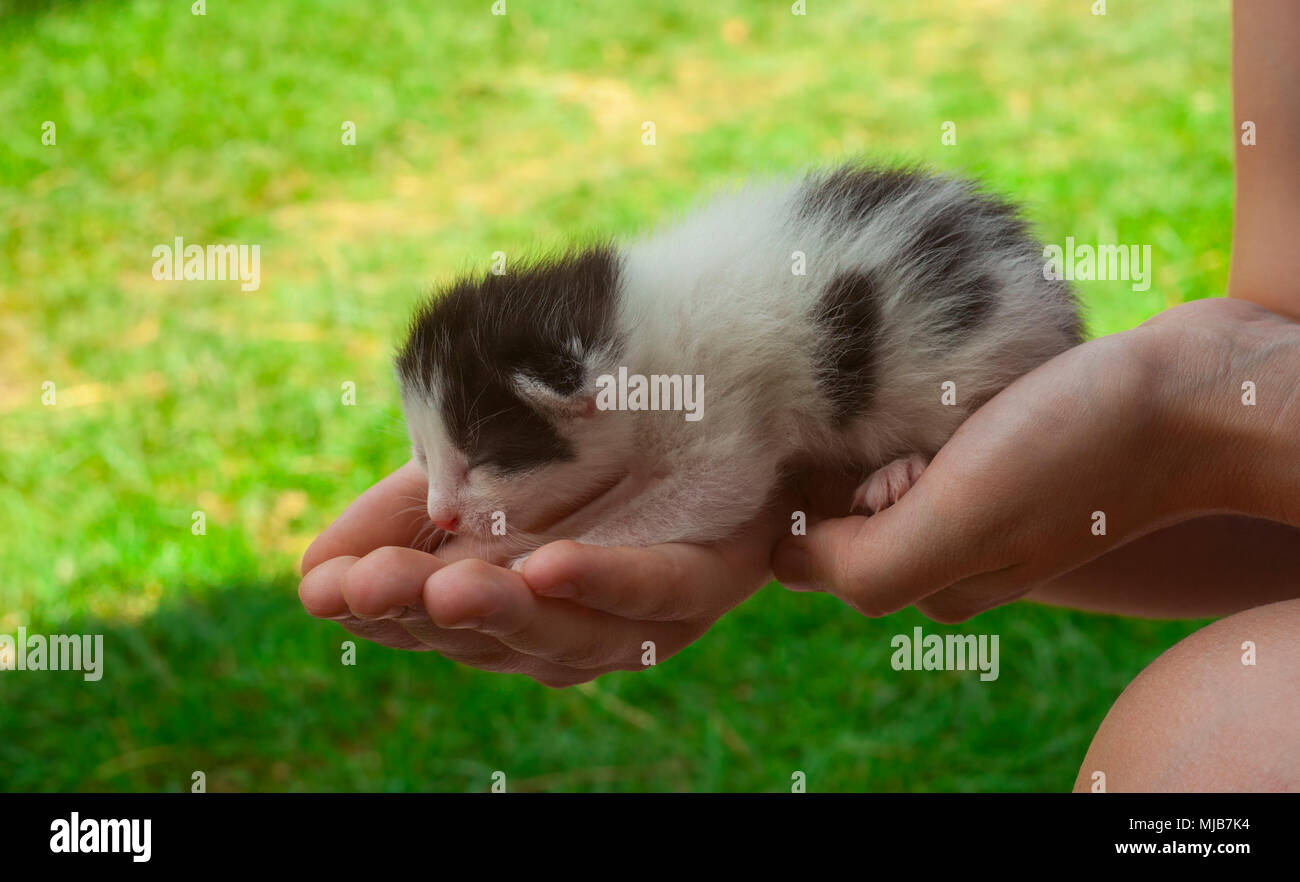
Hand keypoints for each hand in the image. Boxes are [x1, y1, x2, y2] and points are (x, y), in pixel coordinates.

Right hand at [298, 461, 781, 686]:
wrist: (714, 401)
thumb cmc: (587, 446)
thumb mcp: (480, 466)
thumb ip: (408, 518)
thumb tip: (312, 573)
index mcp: (506, 603)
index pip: (431, 619)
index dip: (379, 607)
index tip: (323, 585)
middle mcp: (566, 623)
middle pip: (489, 635)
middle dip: (424, 611)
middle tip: (364, 586)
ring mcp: (637, 613)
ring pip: (566, 631)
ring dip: (504, 610)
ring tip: (448, 585)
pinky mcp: (705, 578)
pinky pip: (653, 589)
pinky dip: (603, 581)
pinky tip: (552, 563)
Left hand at [771, 297, 1299, 622]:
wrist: (1194, 390)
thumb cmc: (1073, 452)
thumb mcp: (959, 522)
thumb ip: (864, 564)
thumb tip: (785, 559)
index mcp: (930, 581)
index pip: (814, 541)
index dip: (838, 495)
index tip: (909, 465)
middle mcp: (946, 546)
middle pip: (841, 493)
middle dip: (870, 454)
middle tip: (947, 435)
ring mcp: (973, 495)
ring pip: (878, 451)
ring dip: (902, 421)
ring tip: (971, 415)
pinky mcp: (993, 445)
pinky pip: (924, 423)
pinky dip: (928, 401)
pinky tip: (979, 394)